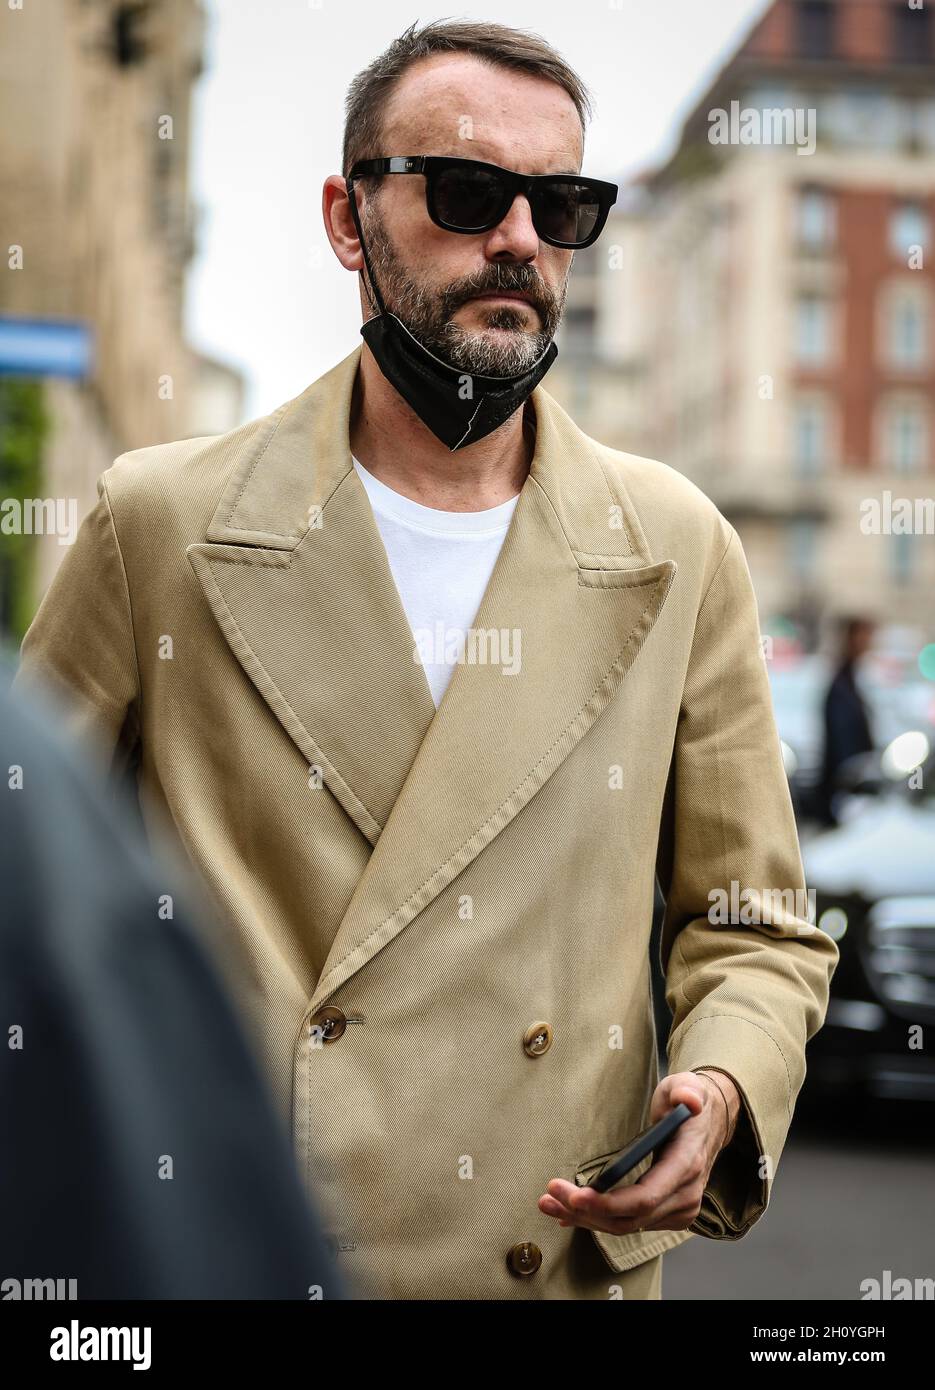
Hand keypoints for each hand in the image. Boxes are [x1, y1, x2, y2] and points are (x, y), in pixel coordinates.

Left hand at [538, 1070, 739, 1235]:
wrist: (710, 1123)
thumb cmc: (691, 1103)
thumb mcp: (690, 1086)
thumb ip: (688, 1090)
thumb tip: (689, 1100)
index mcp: (687, 1164)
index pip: (646, 1197)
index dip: (609, 1202)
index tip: (576, 1197)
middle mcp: (686, 1194)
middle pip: (629, 1218)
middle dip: (586, 1212)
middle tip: (550, 1197)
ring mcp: (679, 1209)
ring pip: (626, 1226)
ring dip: (586, 1219)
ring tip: (550, 1205)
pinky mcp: (668, 1214)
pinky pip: (630, 1224)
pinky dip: (598, 1219)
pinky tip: (570, 1213)